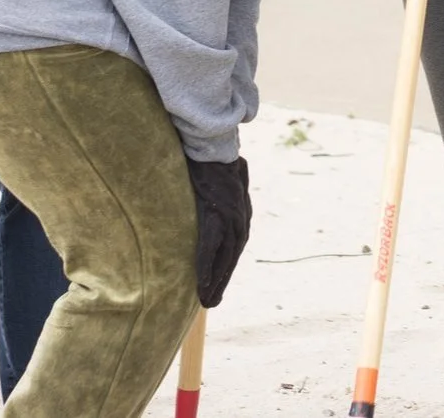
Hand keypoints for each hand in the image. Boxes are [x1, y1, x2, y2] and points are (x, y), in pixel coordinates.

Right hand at [187, 156, 251, 307]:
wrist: (213, 142)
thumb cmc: (216, 157)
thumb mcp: (229, 173)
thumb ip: (232, 184)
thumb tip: (234, 181)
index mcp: (241, 208)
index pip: (236, 243)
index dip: (227, 265)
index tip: (218, 283)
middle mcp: (240, 214)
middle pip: (233, 254)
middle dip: (223, 279)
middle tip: (211, 301)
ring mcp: (230, 215)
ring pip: (225, 255)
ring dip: (216, 280)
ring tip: (206, 300)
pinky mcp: (216, 213)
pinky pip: (211, 245)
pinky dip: (207, 266)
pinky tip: (203, 283)